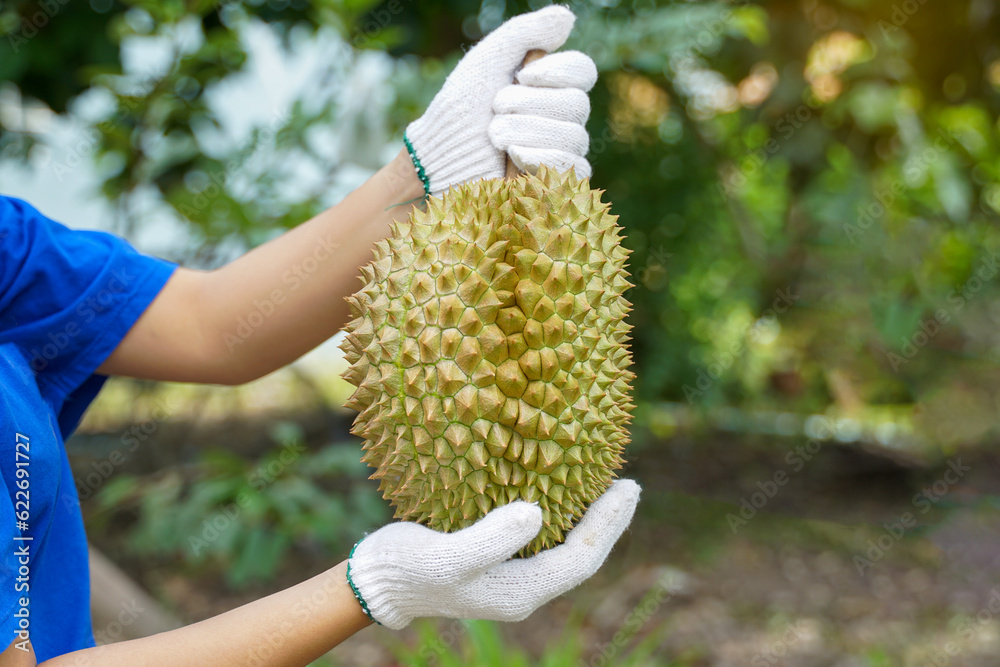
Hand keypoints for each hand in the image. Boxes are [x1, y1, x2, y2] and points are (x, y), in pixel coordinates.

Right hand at [346, 479, 639, 628]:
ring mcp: (509, 575)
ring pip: (562, 546)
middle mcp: (521, 587)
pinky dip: (556, 510)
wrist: (376, 582)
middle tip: (629, 483)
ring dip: (585, 516)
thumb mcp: (447, 555)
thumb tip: (539, 512)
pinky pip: (539, 536)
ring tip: (603, 483)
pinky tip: (554, 485)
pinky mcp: (494, 558)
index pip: (581, 560)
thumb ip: (492, 539)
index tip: (628, 487)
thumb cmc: (408, 568)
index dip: (608, 525)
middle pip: (580, 555)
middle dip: (607, 521)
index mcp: (519, 592)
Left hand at [405, 5, 596, 196]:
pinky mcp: (556, 185)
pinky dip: (541, 158)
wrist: (440, 158)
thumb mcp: (488, 60)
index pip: (582, 71)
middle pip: (577, 104)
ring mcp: (560, 152)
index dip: (558, 71)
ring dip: (528, 130)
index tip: (521, 75)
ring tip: (495, 135)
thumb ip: (525, 33)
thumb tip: (567, 19)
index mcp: (549, 87)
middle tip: (495, 110)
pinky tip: (513, 156)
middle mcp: (560, 118)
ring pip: (574, 135)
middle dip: (530, 104)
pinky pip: (574, 167)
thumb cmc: (460, 110)